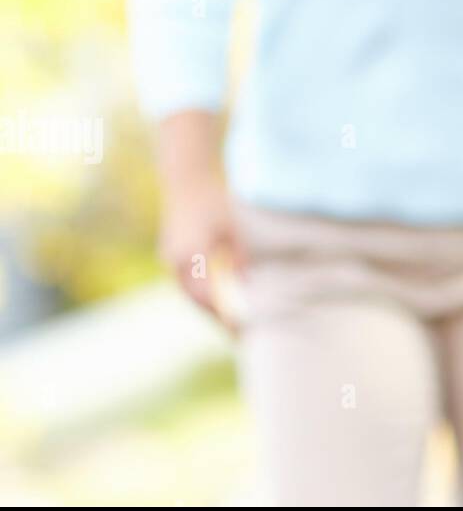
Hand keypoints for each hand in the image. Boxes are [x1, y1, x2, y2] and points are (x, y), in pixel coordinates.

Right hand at [157, 173, 247, 334]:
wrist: (185, 177)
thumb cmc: (213, 200)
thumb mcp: (232, 229)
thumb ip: (239, 258)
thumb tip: (245, 286)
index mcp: (192, 255)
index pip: (209, 296)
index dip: (224, 314)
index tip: (239, 328)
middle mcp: (176, 261)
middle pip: (196, 300)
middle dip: (215, 317)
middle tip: (235, 333)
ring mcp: (169, 258)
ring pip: (188, 292)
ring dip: (206, 307)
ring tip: (227, 322)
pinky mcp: (169, 253)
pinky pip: (185, 281)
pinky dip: (200, 293)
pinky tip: (216, 300)